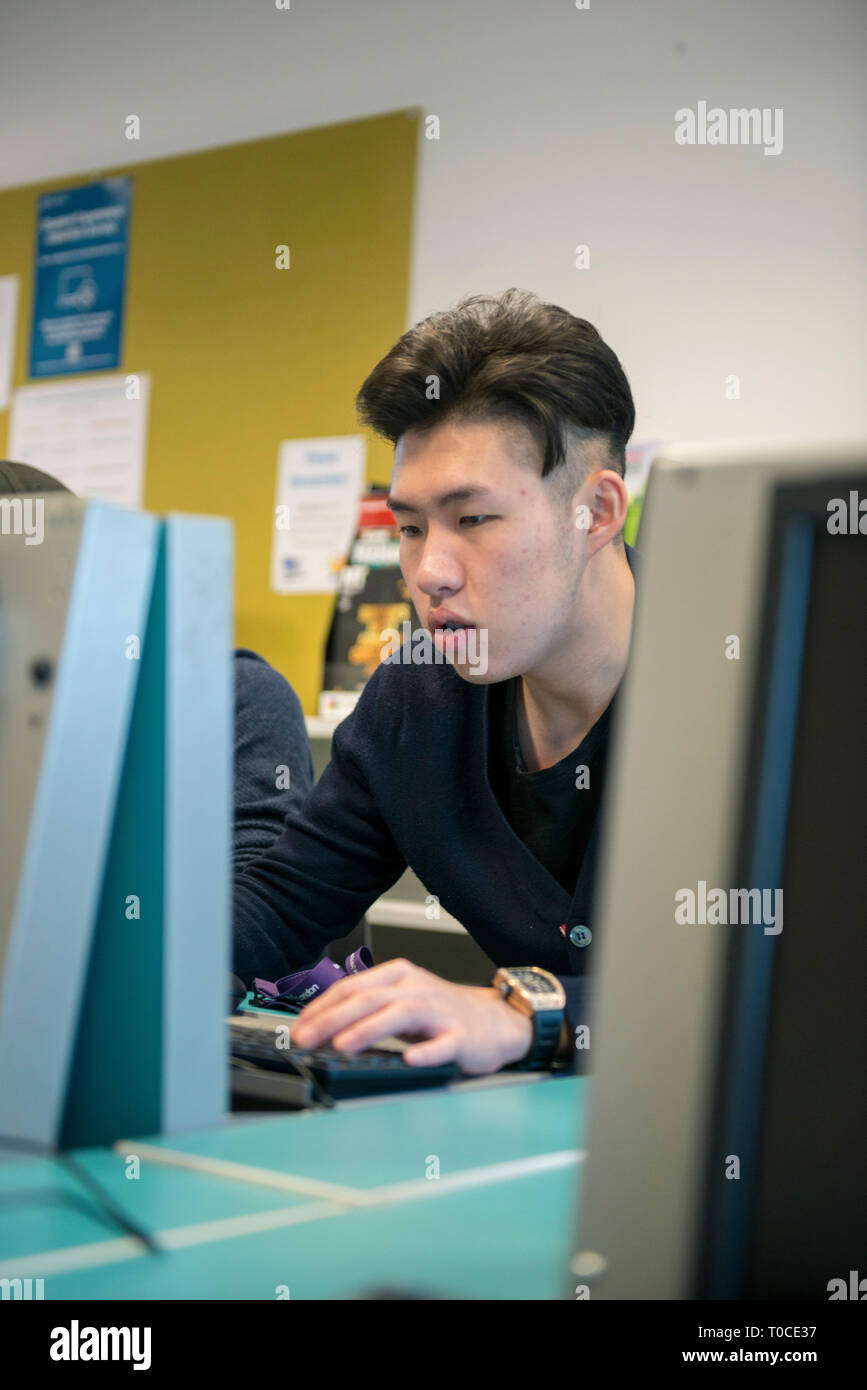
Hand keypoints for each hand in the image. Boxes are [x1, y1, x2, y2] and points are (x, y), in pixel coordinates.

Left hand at [290, 958, 532, 1074]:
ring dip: (369, 1029)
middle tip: (307, 1038)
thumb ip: (368, 1009)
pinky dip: (426, 1051)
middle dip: (333, 1018)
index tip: (298, 1026)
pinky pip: (443, 1043)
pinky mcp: (462, 1036)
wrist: (496, 1020)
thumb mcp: (402, 1000)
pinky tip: (410, 1059)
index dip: (322, 1006)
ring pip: (400, 1014)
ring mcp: (440, 1011)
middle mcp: (416, 988)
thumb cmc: (443, 1013)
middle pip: (370, 998)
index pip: (352, 986)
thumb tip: (322, 1028)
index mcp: (399, 976)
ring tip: (343, 1045)